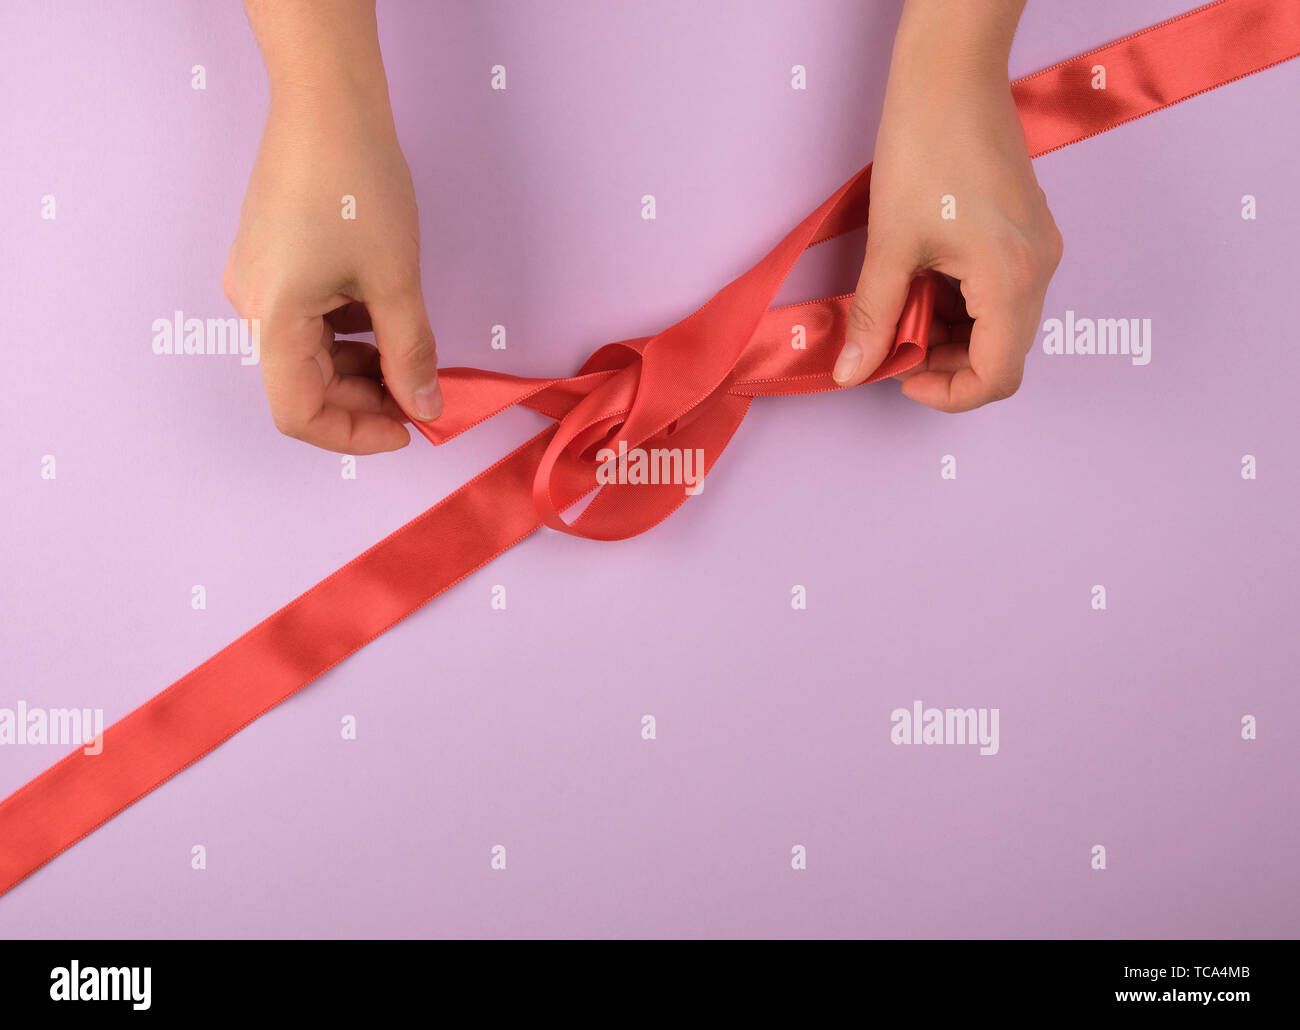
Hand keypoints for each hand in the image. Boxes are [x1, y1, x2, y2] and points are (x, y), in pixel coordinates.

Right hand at [224, 0, 440, 452]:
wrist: (329, 104)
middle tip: (422, 397)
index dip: (353, 434)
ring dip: (360, 369)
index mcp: (272, 318)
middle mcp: (252, 306)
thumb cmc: (359, 187)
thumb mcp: (395, 281)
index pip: (298, 413)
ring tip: (411, 359)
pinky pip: (308, 320)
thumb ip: (410, 353)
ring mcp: (258, 281)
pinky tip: (386, 322)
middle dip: (365, 401)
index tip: (407, 429)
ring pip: (309, 354)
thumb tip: (425, 408)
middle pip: (303, 386)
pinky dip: (348, 335)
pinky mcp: (272, 261)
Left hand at [833, 0, 1062, 410]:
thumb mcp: (890, 245)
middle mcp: (1039, 270)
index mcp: (1013, 280)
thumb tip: (853, 371)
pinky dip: (960, 302)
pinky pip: (1000, 291)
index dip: (948, 393)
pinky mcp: (1027, 233)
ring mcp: (1037, 250)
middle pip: (1001, 355)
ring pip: (1000, 325)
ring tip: (900, 304)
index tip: (902, 376)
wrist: (951, 75)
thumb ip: (875, 316)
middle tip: (892, 340)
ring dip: (949, 331)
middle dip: (944, 361)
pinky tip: (921, 280)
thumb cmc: (925, 147)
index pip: (997, 376)